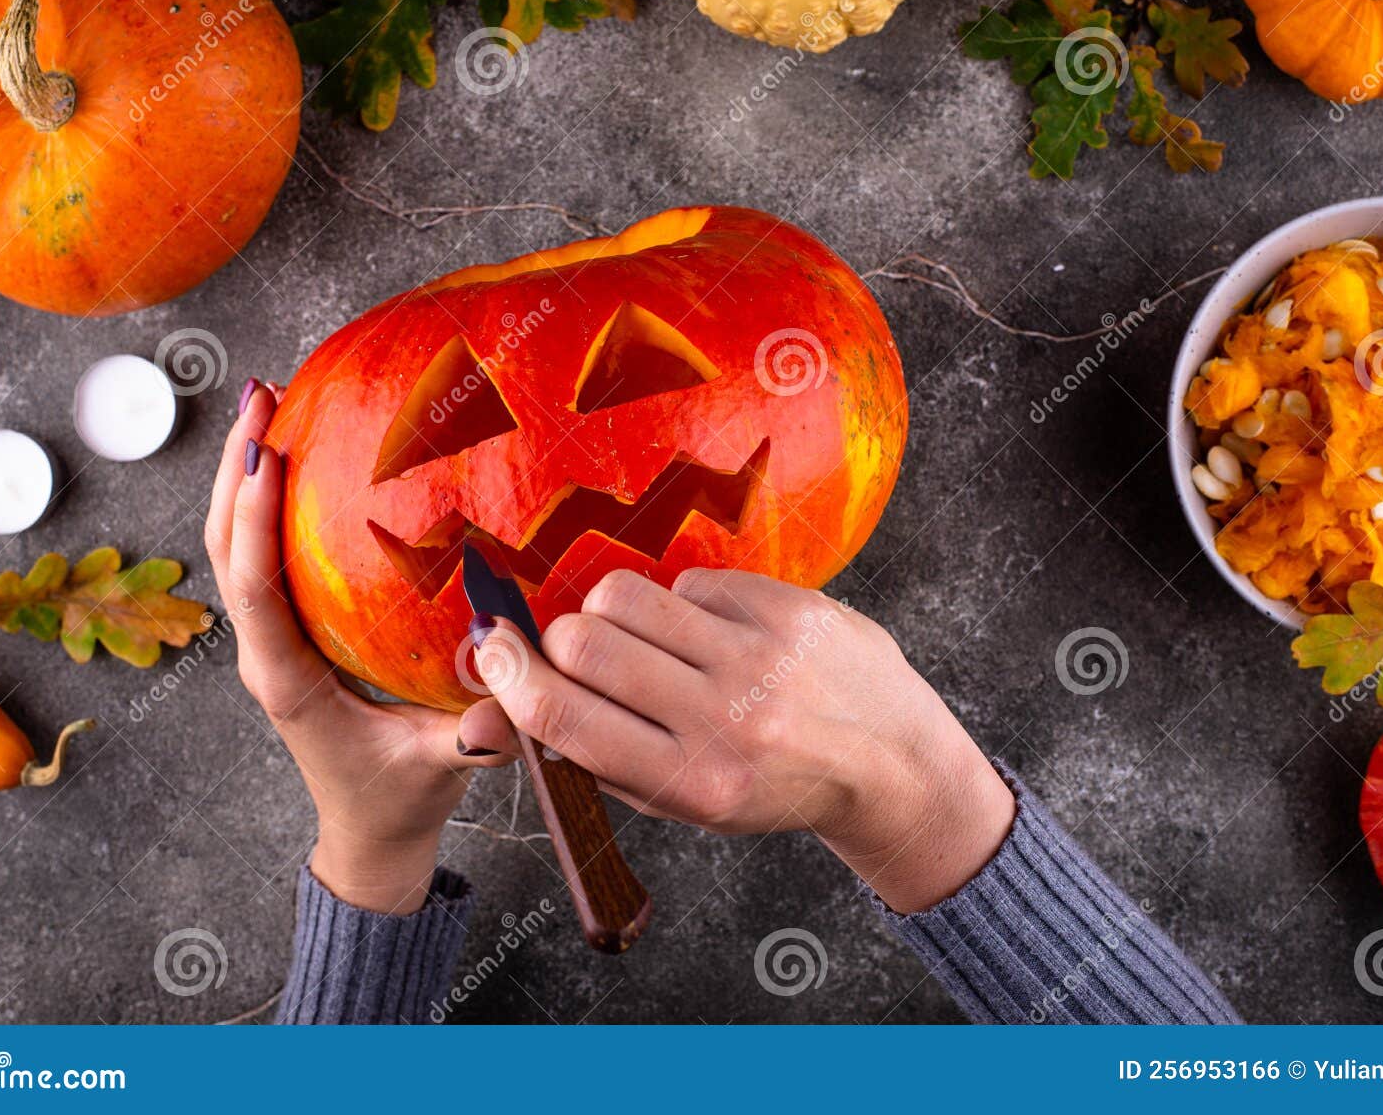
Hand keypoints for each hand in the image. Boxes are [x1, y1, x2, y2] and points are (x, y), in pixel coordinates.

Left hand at [205, 381, 509, 913]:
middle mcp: (267, 653)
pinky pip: (266, 556)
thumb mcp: (442, 769)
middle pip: (225, 548)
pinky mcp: (290, 633)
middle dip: (236, 468)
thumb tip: (513, 694)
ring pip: (235, 546)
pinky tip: (302, 456)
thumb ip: (474, 738)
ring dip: (243, 474)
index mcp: (288, 680)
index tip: (268, 455)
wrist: (373, 832)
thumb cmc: (401, 800)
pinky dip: (268, 500)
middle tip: (261, 397)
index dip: (253, 520)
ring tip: (268, 404)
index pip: (255, 590)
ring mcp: (273, 641)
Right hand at [457, 568, 1014, 912]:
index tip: (494, 651)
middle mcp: (725, 718)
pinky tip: (712, 634)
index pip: (564, 715)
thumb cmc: (770, 787)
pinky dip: (683, 604)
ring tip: (646, 639)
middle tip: (584, 655)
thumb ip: (598, 758)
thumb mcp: (684, 802)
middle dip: (564, 642)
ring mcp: (761, 656)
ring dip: (614, 613)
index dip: (509, 676)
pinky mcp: (788, 607)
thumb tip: (504, 702)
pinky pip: (690, 581)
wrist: (889, 764)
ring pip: (627, 596)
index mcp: (692, 781)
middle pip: (585, 643)